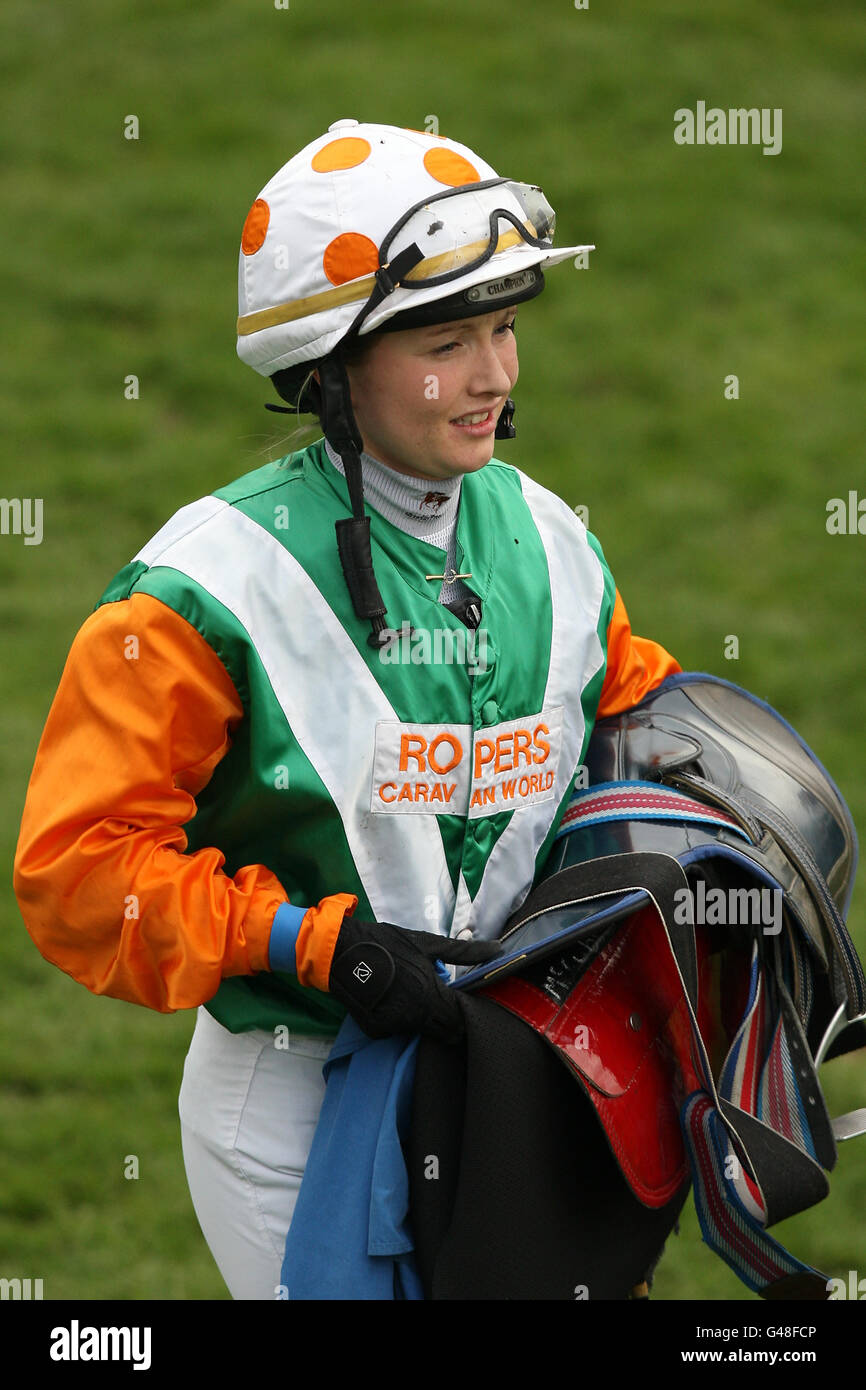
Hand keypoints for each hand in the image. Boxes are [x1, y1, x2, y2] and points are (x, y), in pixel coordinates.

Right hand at [328, 916, 500, 1042]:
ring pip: (422, 1032)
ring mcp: (395, 1026)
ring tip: (412, 996)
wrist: (340, 951)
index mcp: (432, 994)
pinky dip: (399, 1021)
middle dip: (449, 1020)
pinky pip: (397, 1031)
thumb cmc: (387, 943)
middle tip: (441, 1001)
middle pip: (446, 1031)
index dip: (468, 1012)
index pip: (463, 1018)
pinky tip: (391, 1002)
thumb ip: (464, 952)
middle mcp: (416, 1015)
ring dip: (424, 1020)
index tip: (465, 1002)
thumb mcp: (426, 943)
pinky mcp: (376, 1031)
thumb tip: (498, 948)